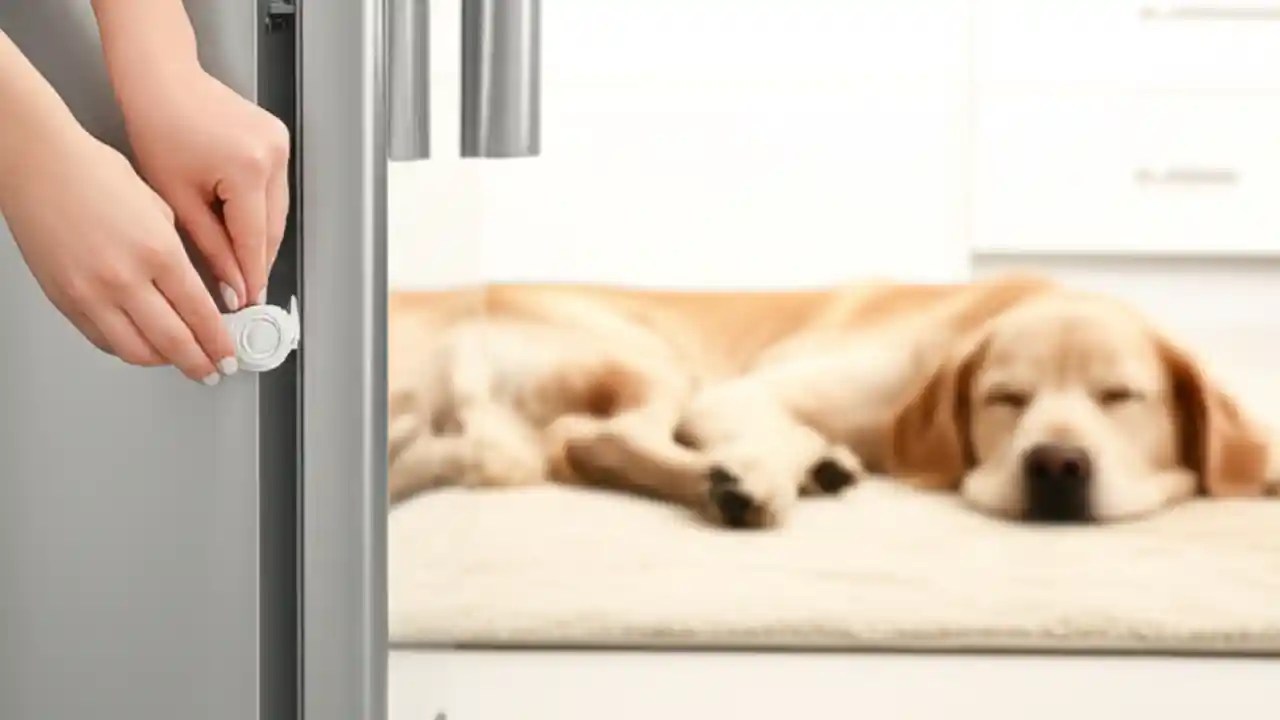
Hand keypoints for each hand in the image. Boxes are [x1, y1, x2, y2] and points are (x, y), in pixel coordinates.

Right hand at [1, 125, 236, 384]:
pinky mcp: (65, 300)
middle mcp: (125, 279)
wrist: (39, 165)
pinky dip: (127, 348)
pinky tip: (143, 345)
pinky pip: (103, 339)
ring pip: (136, 351)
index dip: (219, 343)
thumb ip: (178, 253)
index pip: (200, 314)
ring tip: (181, 362)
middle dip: (200, 364)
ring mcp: (91, 293)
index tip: (229, 354)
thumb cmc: (95, 175)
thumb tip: (196, 290)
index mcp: (158, 252)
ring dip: (164, 362)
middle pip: (173, 342)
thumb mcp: (160, 209)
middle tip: (214, 371)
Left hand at [114, 67, 290, 312]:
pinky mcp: (278, 141)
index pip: (255, 239)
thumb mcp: (177, 197)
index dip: (251, 275)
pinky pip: (275, 191)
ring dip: (261, 239)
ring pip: (278, 212)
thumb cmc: (159, 125)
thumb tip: (231, 282)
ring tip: (242, 265)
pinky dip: (261, 213)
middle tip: (244, 291)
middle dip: (258, 261)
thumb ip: (210, 246)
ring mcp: (280, 146)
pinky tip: (244, 228)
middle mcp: (272, 155)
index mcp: (247, 169)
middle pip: (273, 228)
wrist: (163, 80)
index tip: (246, 301)